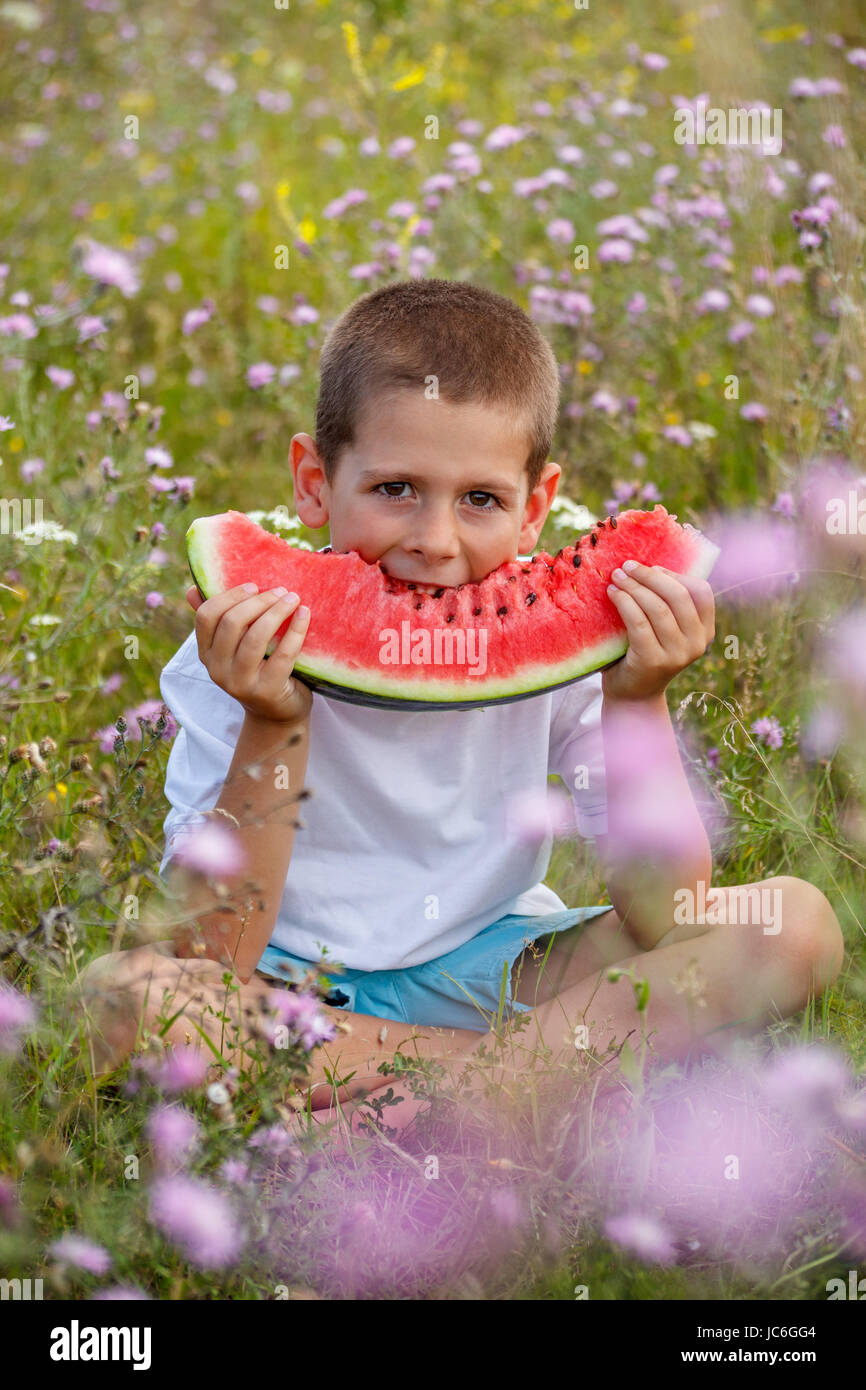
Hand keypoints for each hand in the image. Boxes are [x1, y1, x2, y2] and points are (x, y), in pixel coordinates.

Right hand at [186, 582, 313, 724]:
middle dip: (259, 601)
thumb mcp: (234, 648)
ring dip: (276, 612)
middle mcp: (217, 670)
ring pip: (255, 637)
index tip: (254, 586)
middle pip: (232, 623)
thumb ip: (218, 620)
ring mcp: (240, 683)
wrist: (277, 713)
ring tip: (293, 599)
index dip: (229, 596)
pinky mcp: (266, 691)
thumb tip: (192, 589)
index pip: (206, 617)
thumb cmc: (258, 670)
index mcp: (206, 654)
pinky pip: (282, 654)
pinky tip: (304, 614)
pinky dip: (296, 630)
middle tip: (281, 591)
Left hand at [601, 561, 714, 701]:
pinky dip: (625, 602)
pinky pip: (639, 622)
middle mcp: (697, 643)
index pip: (702, 592)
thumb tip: (648, 565)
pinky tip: (613, 594)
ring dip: (634, 587)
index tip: (652, 568)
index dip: (676, 575)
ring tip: (616, 577)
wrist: (633, 695)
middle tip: (627, 566)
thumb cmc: (645, 653)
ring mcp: (677, 654)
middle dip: (650, 576)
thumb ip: (666, 604)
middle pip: (678, 596)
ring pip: (658, 608)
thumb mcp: (665, 629)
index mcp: (705, 631)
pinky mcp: (654, 661)